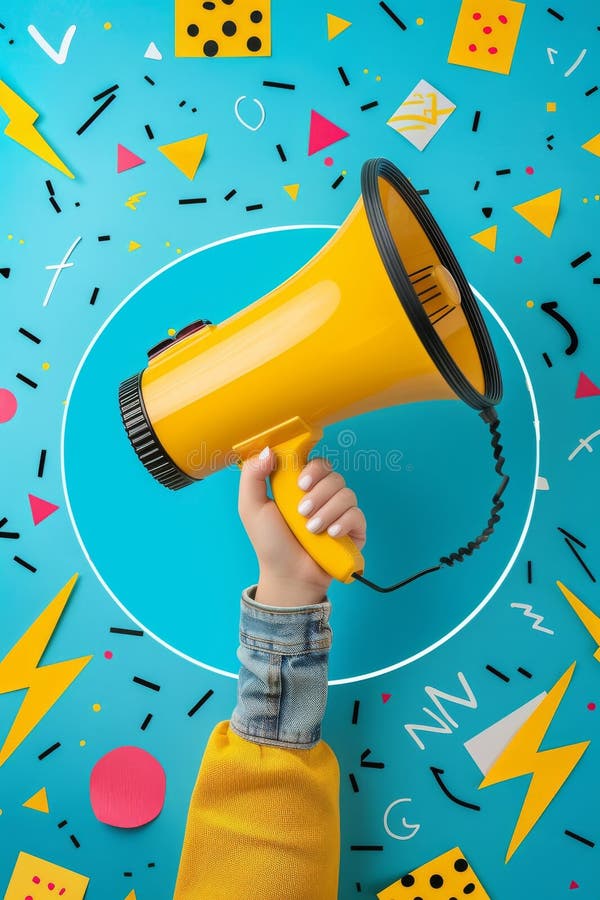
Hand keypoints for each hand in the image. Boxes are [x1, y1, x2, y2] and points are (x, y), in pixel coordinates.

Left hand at [238, 447, 366, 606]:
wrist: (287, 575)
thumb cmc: (270, 543)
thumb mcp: (251, 507)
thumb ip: (252, 475)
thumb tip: (268, 450)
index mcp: (300, 486)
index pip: (316, 463)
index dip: (312, 468)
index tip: (301, 484)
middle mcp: (323, 496)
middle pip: (334, 476)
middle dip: (318, 493)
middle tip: (302, 512)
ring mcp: (339, 512)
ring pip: (346, 494)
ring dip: (327, 511)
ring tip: (311, 529)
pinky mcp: (353, 529)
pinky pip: (357, 514)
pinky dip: (343, 522)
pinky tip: (329, 534)